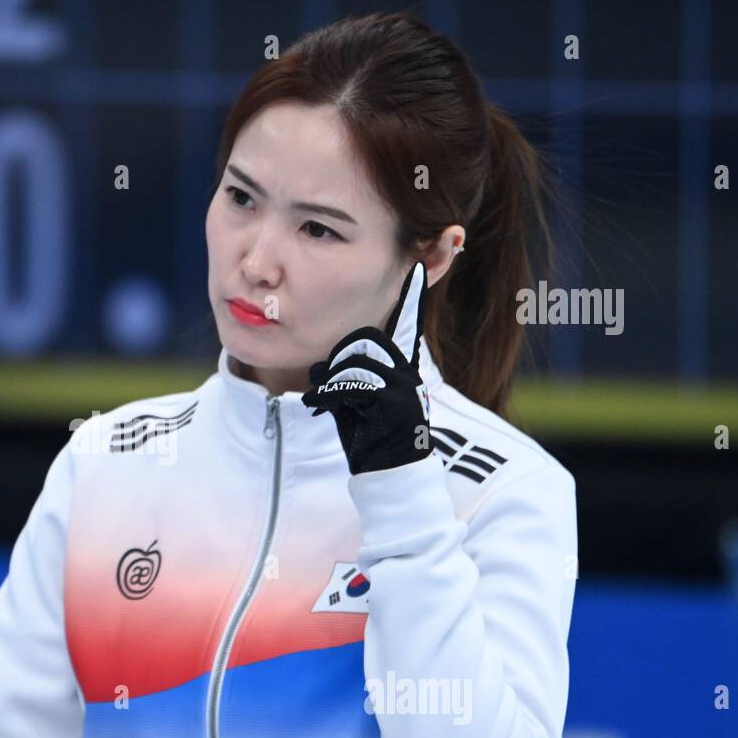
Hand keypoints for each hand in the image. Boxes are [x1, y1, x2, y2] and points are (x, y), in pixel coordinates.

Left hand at [300, 261, 432, 474]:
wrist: (390, 472)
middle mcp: (406, 371)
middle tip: (328, 385)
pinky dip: (329, 395)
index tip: (417, 266)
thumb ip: (345, 377)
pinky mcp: (394, 402)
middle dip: (339, 359)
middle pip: (365, 339)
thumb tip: (321, 366)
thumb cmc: (369, 437)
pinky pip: (352, 384)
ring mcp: (402, 386)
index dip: (412, 296)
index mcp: (399, 367)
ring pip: (355, 362)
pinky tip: (319, 408)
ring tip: (325, 401)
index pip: (406, 323)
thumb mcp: (354, 401)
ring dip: (332, 381)